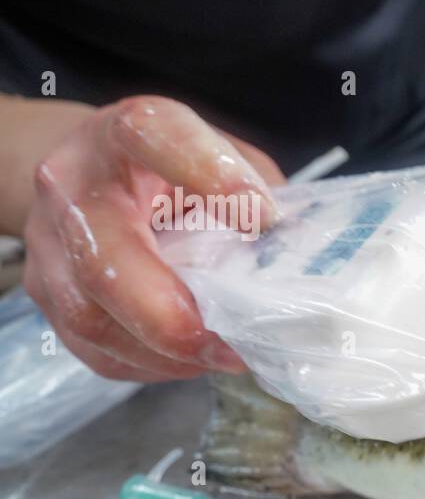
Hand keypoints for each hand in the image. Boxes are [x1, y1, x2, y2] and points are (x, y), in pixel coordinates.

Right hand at [22, 95, 283, 380]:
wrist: (89, 177)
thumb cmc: (169, 169)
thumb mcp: (218, 156)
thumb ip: (258, 191)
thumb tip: (302, 248)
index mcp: (122, 134)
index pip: (152, 135)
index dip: (208, 172)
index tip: (263, 216)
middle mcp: (73, 185)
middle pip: (103, 258)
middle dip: (170, 314)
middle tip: (228, 342)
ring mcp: (51, 246)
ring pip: (91, 317)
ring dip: (164, 351)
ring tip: (223, 355)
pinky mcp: (48, 297)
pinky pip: (94, 349)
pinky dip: (150, 364)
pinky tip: (191, 360)